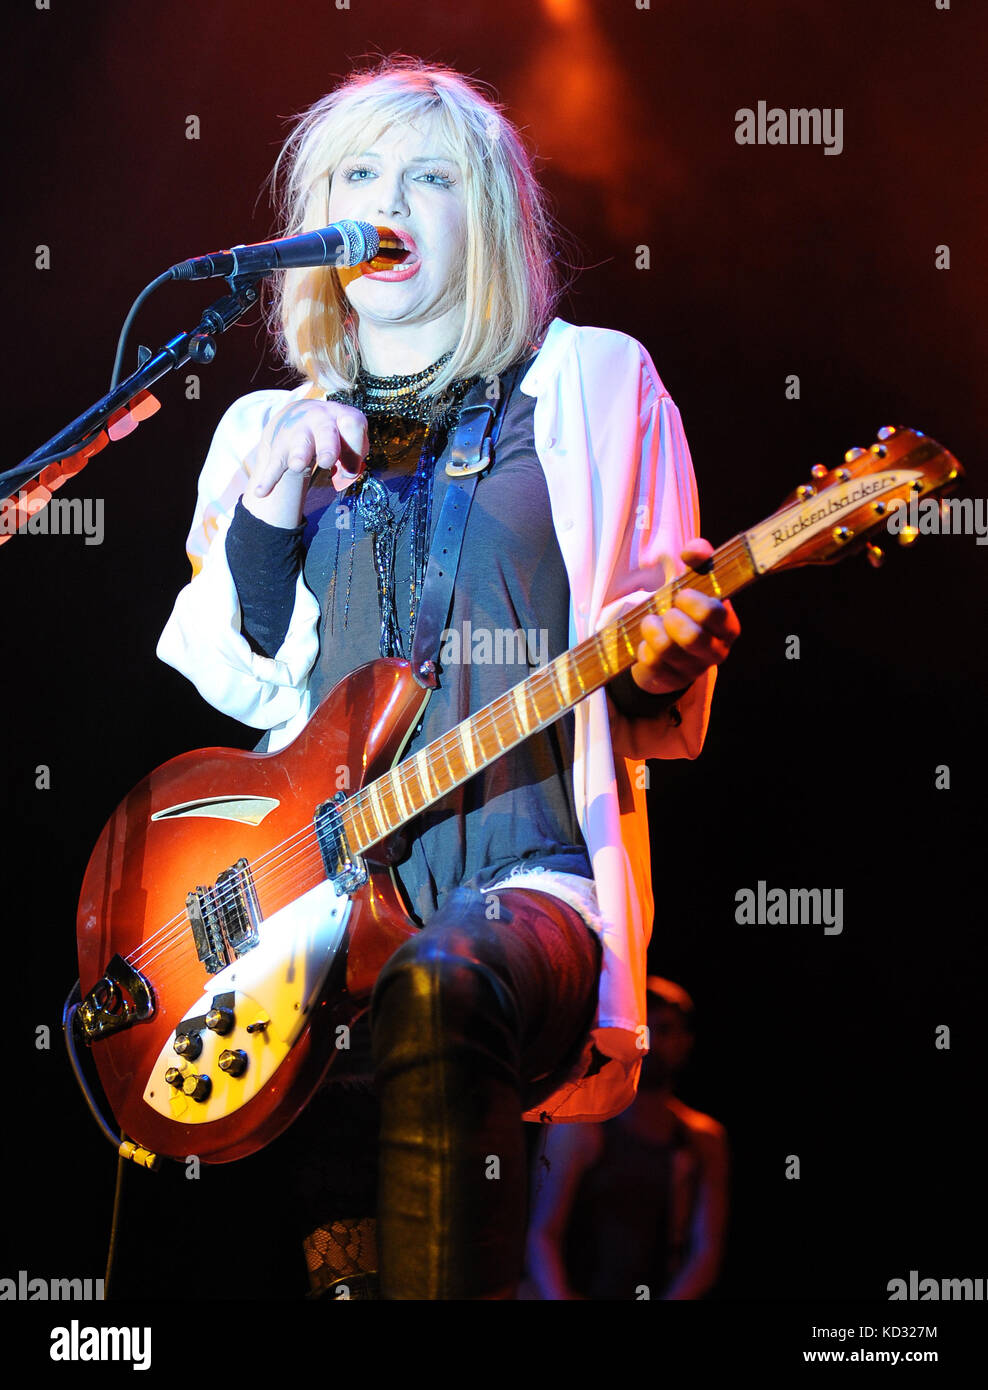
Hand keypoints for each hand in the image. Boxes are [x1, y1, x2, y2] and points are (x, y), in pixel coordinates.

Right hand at [243, 399, 368, 527]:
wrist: (301, 414)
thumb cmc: (336, 433)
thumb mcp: (349, 439)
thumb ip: (354, 457)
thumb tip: (347, 475)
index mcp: (342, 416)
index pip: (352, 426)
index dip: (354, 450)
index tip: (351, 471)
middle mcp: (320, 419)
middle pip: (325, 432)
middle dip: (327, 447)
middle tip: (328, 461)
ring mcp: (299, 431)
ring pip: (299, 443)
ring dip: (298, 455)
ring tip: (297, 466)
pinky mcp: (281, 446)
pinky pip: (275, 463)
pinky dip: (268, 478)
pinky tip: (262, 492)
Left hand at [630, 538, 739, 695]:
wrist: (666, 648)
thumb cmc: (683, 610)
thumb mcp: (693, 581)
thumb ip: (699, 558)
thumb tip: (694, 550)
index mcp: (727, 627)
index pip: (716, 615)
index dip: (694, 602)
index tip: (682, 594)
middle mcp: (716, 651)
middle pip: (692, 638)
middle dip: (672, 619)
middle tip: (667, 611)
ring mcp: (693, 670)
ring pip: (667, 649)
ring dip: (652, 629)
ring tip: (651, 622)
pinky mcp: (670, 681)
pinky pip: (651, 662)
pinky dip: (643, 648)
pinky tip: (646, 643)